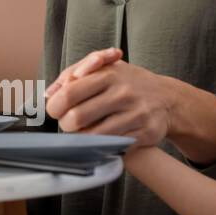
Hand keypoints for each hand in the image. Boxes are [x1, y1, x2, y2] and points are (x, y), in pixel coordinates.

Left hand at [44, 49, 172, 148]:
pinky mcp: (146, 133)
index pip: (69, 93)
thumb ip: (71, 75)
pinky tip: (100, 138)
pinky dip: (101, 145)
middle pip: (77, 117)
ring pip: (94, 136)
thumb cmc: (125, 82)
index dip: (54, 106)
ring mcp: (136, 114)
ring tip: (82, 132)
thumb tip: (48, 94)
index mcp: (108, 75)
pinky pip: (113, 146)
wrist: (167, 97)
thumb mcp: (101, 68)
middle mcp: (123, 93)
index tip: (55, 111)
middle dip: (66, 125)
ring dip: (81, 138)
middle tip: (68, 123)